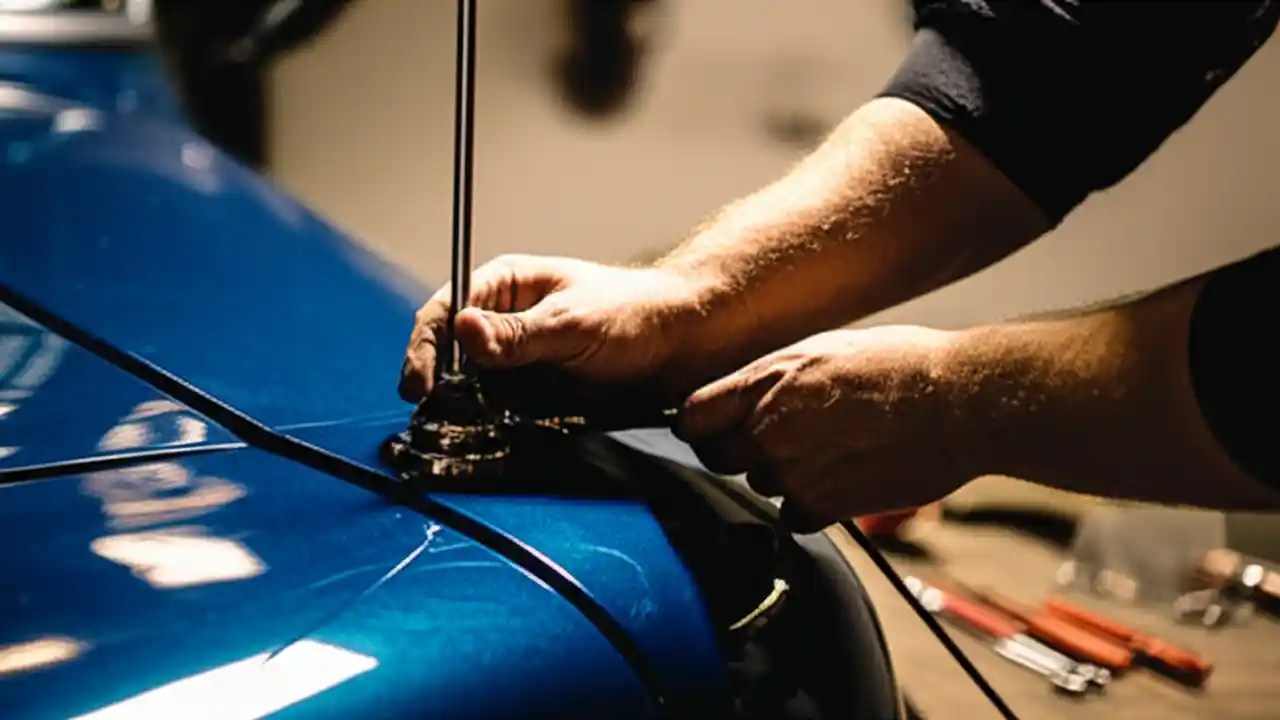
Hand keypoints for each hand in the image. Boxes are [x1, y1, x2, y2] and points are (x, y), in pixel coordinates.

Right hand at [399, 254, 709, 400]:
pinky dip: (493, 421)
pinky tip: (492, 433)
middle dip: (440, 384)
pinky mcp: (538, 387)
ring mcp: (521, 355)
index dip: (425, 350)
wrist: (686, 343)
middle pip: (451, 353)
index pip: (445, 313)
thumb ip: (517, 335)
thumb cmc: (635, 315)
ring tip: (459, 431)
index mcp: (505, 284)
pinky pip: (502, 406)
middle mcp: (506, 318)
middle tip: (434, 417)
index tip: (421, 387)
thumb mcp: (572, 324)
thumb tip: (463, 331)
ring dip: (465, 407)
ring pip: (473, 385)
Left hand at [675, 326, 967, 532]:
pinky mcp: (820, 507)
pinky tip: (843, 478)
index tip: (712, 428)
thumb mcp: (821, 349)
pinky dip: (811, 506)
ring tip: (831, 449)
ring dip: (783, 475)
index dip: (700, 425)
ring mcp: (791, 471)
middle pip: (717, 457)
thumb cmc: (900, 365)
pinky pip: (792, 516)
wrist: (957, 402)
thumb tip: (744, 396)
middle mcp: (767, 429)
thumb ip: (773, 378)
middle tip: (778, 440)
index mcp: (764, 381)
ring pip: (759, 484)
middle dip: (738, 452)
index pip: (691, 417)